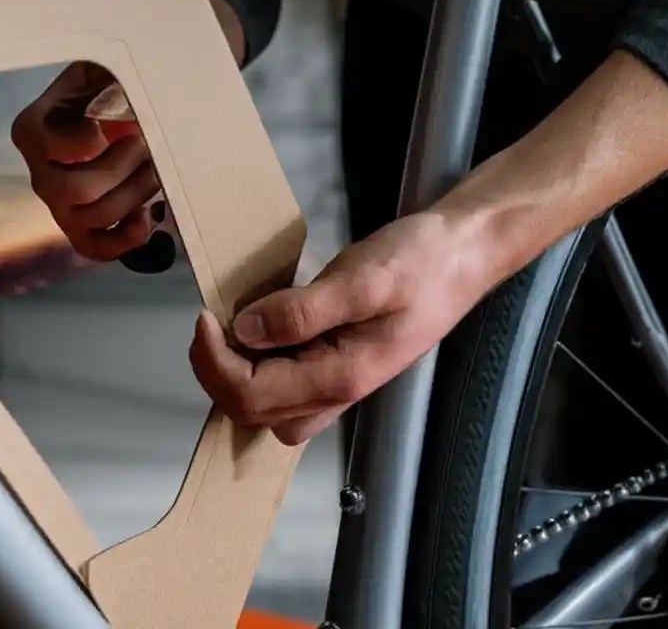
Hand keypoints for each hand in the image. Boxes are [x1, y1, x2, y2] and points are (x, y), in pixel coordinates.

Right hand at [11, 0, 245, 261]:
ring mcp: (59, 205)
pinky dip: (124, 239)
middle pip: (74, 190)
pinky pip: (94, 247)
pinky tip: (145, 217)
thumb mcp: (101, 68)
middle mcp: (40, 172)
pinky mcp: (82, 226)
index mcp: (33, 131)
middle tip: (144, 144)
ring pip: (94, 217)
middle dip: (121, 167)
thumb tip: (128, 105)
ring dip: (135, 192)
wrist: (123, 109)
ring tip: (153, 167)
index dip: (76, 141)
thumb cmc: (109, 85)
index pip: (39, 145)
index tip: (102, 127)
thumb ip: (103, 78)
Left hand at [189, 210, 498, 444]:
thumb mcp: (362, 280)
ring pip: (264, 407)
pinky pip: (283, 389)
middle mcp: (334, 393)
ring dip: (233, 373)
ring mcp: (335, 385)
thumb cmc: (421, 264)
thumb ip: (303, 311)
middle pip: (249, 410)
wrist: (462, 257)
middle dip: (215, 370)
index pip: (250, 395)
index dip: (214, 361)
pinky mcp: (335, 368)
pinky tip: (258, 329)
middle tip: (209, 321)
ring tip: (227, 327)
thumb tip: (246, 331)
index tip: (206, 316)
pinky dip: (257, 366)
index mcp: (340, 377)